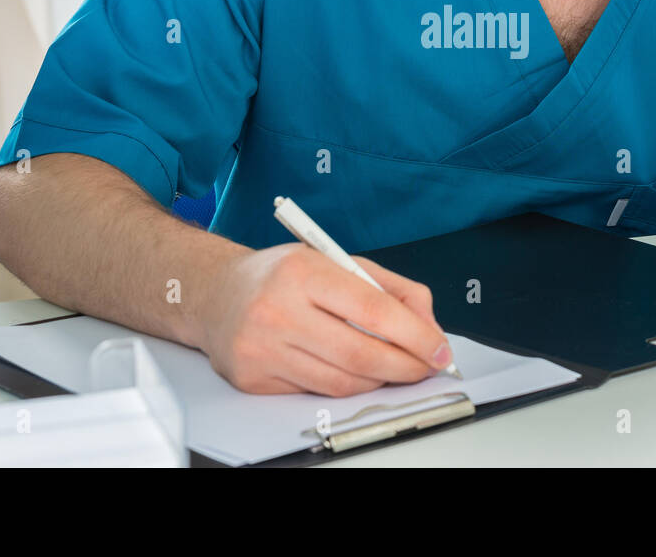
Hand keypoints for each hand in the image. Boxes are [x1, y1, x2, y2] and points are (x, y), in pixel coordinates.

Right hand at [200, 243, 454, 395]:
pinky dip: (346, 387)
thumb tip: (430, 327)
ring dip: (379, 381)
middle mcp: (278, 311)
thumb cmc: (284, 276)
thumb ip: (391, 289)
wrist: (215, 294)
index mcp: (303, 272)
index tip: (439, 348)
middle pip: (361, 355)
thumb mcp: (337, 262)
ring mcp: (262, 350)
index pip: (373, 310)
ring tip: (393, 368)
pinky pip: (316, 393)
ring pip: (342, 383)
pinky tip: (354, 372)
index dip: (416, 334)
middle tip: (426, 367)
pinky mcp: (253, 380)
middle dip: (406, 367)